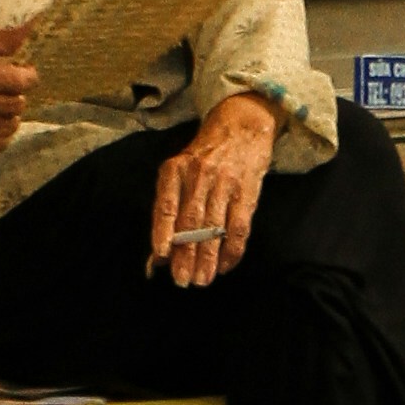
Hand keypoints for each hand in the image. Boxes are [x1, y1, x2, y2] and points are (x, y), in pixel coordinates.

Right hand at [0, 23, 37, 156]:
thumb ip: (1, 39)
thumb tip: (30, 30)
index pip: (17, 81)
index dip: (29, 77)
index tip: (26, 74)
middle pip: (16, 104)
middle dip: (17, 95)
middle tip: (7, 90)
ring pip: (10, 125)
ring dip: (10, 115)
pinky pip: (0, 143)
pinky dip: (2, 133)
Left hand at [148, 92, 279, 288]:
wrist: (242, 124)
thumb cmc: (204, 154)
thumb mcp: (179, 171)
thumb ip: (167, 208)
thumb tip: (156, 254)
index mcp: (176, 169)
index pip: (166, 205)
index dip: (163, 232)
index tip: (161, 256)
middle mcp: (199, 175)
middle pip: (191, 221)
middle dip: (186, 254)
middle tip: (182, 280)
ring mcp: (225, 183)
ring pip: (214, 227)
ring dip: (208, 258)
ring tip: (202, 280)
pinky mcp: (248, 191)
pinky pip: (239, 226)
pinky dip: (232, 250)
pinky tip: (225, 266)